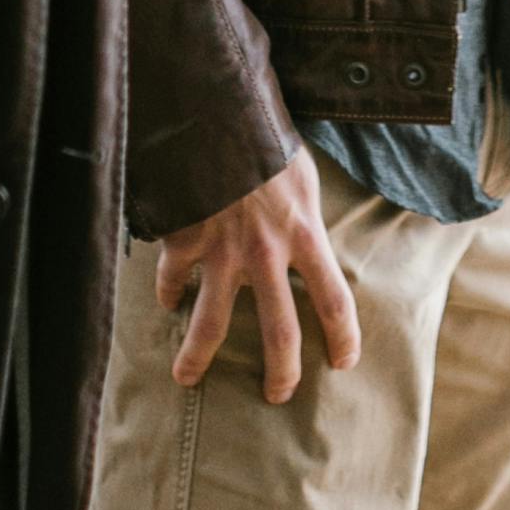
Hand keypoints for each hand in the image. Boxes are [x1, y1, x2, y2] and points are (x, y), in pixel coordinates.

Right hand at [150, 151, 361, 402]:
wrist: (220, 114)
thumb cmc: (268, 142)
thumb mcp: (303, 178)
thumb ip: (304, 214)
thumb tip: (307, 239)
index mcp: (304, 235)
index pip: (334, 299)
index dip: (343, 337)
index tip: (343, 362)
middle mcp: (265, 253)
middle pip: (280, 331)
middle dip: (280, 371)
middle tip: (277, 394)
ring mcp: (222, 251)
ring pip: (211, 323)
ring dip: (197, 357)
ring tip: (187, 378)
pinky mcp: (185, 240)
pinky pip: (171, 280)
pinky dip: (167, 294)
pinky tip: (166, 304)